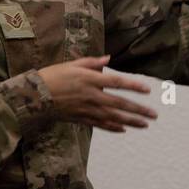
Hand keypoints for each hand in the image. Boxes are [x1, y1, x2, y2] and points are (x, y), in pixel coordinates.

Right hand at [37, 56, 157, 132]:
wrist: (33, 96)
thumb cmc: (52, 76)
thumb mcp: (72, 65)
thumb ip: (92, 63)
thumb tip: (108, 59)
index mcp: (89, 79)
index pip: (117, 82)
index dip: (133, 86)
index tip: (148, 90)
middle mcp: (91, 95)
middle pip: (119, 104)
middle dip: (138, 109)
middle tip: (154, 115)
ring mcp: (86, 109)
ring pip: (113, 117)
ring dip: (131, 121)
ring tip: (145, 124)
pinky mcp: (80, 118)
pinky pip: (100, 125)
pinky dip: (113, 127)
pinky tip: (124, 129)